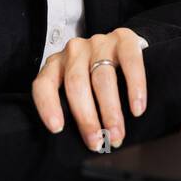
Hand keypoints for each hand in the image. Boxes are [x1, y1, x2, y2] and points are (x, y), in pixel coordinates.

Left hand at [32, 28, 145, 151]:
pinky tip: (137, 108)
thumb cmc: (96, 76)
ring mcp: (99, 42)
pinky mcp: (124, 38)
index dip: (48, 106)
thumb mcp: (77, 87)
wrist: (125, 47)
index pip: (44, 84)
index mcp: (56, 64)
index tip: (57, 129)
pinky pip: (130, 63)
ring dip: (111, 110)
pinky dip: (135, 88)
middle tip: (97, 141)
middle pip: (76, 84)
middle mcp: (75, 51)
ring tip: (116, 133)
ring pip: (102, 77)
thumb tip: (83, 139)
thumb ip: (72, 105)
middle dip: (87, 118)